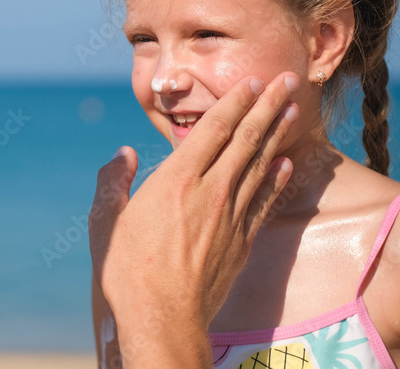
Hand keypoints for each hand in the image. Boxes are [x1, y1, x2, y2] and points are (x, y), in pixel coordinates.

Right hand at [89, 72, 299, 367]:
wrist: (162, 318)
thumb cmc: (127, 270)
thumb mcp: (105, 220)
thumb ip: (113, 182)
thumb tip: (123, 155)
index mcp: (176, 179)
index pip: (214, 129)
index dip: (236, 102)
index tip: (255, 81)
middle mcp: (210, 191)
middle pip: (246, 139)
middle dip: (268, 106)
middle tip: (288, 81)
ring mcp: (230, 216)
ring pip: (260, 166)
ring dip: (278, 135)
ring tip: (293, 112)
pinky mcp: (241, 242)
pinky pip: (263, 202)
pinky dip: (276, 180)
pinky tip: (285, 165)